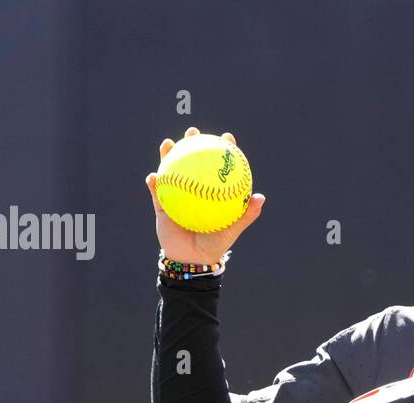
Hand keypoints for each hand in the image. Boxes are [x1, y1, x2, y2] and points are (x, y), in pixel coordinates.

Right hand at [144, 127, 265, 265]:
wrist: (192, 259)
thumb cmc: (214, 244)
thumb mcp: (232, 230)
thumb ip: (246, 214)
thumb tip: (259, 197)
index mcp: (212, 190)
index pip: (218, 166)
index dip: (223, 149)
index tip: (227, 137)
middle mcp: (195, 187)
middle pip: (192, 159)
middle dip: (192, 142)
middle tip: (193, 132)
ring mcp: (177, 193)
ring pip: (171, 169)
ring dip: (167, 154)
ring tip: (168, 143)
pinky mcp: (162, 204)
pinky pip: (157, 190)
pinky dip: (154, 182)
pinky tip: (154, 176)